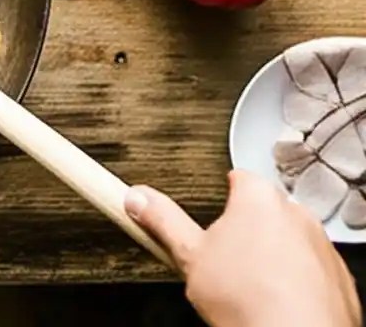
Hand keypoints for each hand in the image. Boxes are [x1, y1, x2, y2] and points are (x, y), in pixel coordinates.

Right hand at [126, 170, 359, 326]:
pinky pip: (311, 268)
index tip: (211, 216)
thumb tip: (138, 199)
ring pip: (289, 240)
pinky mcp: (338, 275)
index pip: (238, 178)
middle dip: (246, 229)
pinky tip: (276, 299)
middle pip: (264, 210)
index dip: (221, 198)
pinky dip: (296, 279)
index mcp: (258, 199)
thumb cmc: (249, 299)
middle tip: (224, 258)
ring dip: (273, 254)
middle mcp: (295, 214)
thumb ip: (163, 221)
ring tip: (250, 284)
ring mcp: (320, 244)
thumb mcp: (189, 255)